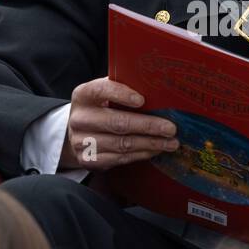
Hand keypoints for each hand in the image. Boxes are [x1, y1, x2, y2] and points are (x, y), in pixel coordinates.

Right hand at [57, 77, 177, 170]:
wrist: (78, 134)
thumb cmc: (100, 109)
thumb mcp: (105, 94)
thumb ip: (123, 89)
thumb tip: (158, 91)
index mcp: (84, 95)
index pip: (101, 90)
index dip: (121, 94)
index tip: (142, 100)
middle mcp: (80, 118)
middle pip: (117, 122)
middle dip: (148, 126)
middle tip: (170, 128)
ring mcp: (82, 141)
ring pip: (122, 144)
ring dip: (150, 143)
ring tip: (170, 142)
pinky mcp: (89, 160)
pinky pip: (120, 158)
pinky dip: (141, 154)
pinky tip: (155, 150)